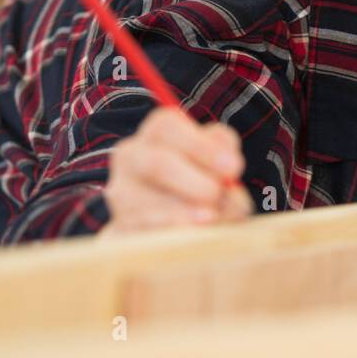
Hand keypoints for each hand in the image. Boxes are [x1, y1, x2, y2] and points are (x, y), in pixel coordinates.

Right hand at [100, 108, 252, 235]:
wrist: (163, 222)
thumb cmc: (197, 178)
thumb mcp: (214, 156)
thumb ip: (224, 149)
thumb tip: (230, 165)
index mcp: (157, 132)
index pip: (168, 125)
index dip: (202, 146)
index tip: (234, 168)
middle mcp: (132, 156)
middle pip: (158, 163)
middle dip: (196, 182)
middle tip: (220, 196)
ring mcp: (122, 193)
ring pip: (148, 200)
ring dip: (188, 211)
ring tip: (214, 217)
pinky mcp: (122, 226)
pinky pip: (145, 229)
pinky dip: (173, 230)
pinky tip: (194, 232)